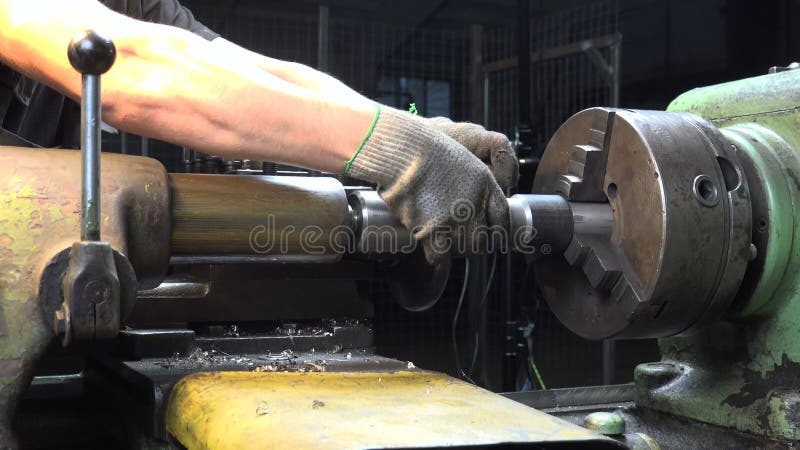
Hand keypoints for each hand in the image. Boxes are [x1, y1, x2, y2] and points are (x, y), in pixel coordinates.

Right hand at [348, 107, 507, 263]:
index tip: (491, 235)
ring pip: (466, 250)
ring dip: (456, 249)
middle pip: (484, 240)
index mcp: (486, 186)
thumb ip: (475, 186)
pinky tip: (431, 247)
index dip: (498, 231)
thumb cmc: (426, 150)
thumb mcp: (463, 161)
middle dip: (476, 244)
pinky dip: (436, 255)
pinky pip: (441, 256)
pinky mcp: (433, 231)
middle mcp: (474, 205)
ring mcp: (455, 220)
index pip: (502, 219)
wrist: (405, 152)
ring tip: (446, 242)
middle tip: (465, 241)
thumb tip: (476, 207)